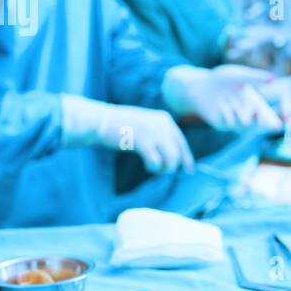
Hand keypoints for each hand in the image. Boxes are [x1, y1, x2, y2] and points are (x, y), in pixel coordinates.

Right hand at [60, 95, 192, 173]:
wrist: (102, 120)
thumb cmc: (122, 125)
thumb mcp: (147, 123)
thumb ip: (160, 134)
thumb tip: (174, 154)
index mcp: (165, 119)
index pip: (182, 142)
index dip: (187, 157)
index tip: (188, 170)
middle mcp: (163, 124)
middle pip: (179, 152)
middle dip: (174, 165)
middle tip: (163, 171)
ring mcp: (153, 132)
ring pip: (171, 159)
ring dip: (164, 168)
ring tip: (154, 168)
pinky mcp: (143, 141)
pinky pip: (157, 161)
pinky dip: (154, 167)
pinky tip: (148, 166)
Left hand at [162, 64, 283, 131]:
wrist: (197, 85)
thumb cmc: (220, 78)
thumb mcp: (238, 75)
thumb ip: (254, 77)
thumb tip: (273, 77)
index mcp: (254, 102)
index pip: (271, 113)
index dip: (281, 118)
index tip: (289, 119)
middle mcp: (247, 114)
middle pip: (260, 124)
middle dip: (265, 123)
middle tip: (267, 119)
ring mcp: (235, 120)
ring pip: (244, 124)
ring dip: (241, 115)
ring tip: (233, 104)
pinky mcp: (222, 124)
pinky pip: (229, 122)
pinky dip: (226, 112)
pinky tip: (220, 104)